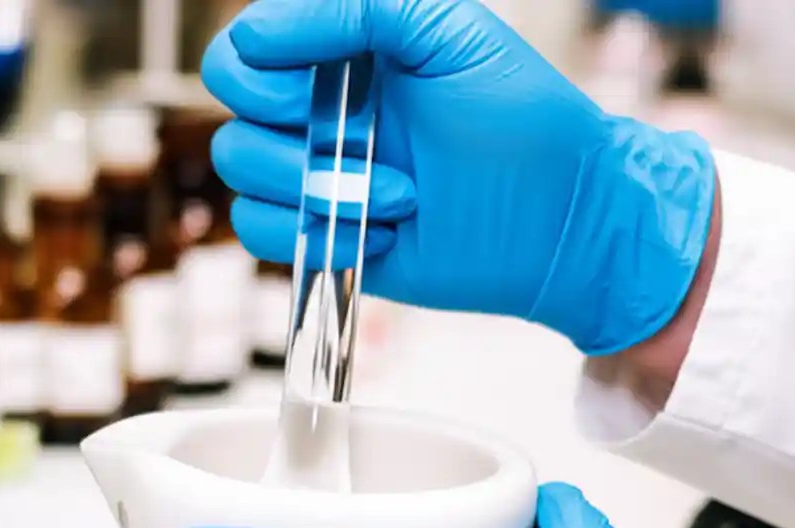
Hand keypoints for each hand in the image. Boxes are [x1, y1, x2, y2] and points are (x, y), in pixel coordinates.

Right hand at [205, 0, 716, 354]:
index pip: (242, 51)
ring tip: (398, 195)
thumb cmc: (525, 122)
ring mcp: (317, 178)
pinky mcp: (323, 237)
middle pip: (231, 118)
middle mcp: (317, 113)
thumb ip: (361, 7)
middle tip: (363, 139)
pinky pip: (262, 235)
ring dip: (318, 188)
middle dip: (290, 137)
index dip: (257, 73)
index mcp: (340, 56)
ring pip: (241, 177)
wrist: (562, 224)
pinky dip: (317, 235)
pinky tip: (383, 233)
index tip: (312, 89)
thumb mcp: (454, 33)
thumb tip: (259, 33)